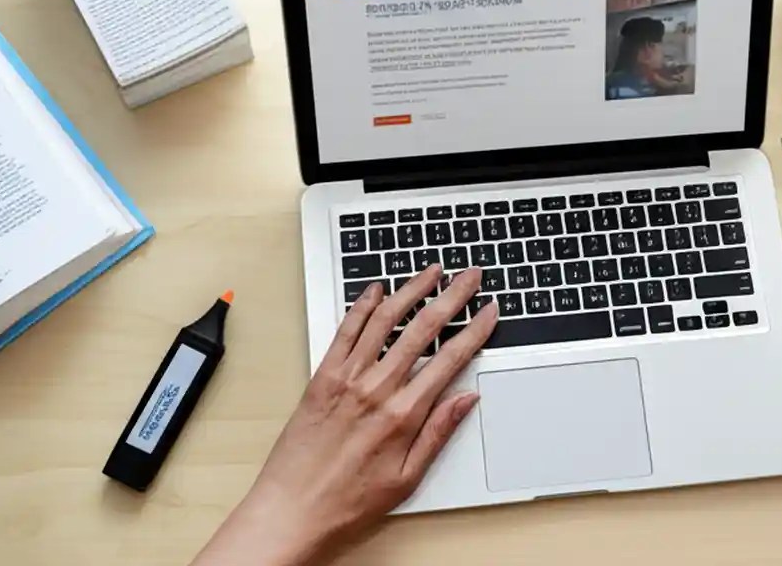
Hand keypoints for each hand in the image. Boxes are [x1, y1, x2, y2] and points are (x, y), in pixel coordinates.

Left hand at [191, 265, 497, 565]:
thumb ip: (439, 433)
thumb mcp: (408, 478)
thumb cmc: (348, 503)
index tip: (489, 311)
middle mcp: (376, 389)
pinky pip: (345, 331)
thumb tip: (467, 399)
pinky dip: (361, 306)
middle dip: (452, 297)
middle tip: (469, 276)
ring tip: (430, 272)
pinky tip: (375, 290)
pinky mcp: (322, 377)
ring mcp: (346, 379)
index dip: (475, 330)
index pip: (450, 359)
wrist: (292, 511)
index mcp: (403, 415)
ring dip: (411, 290)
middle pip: (423, 329)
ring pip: (384, 320)